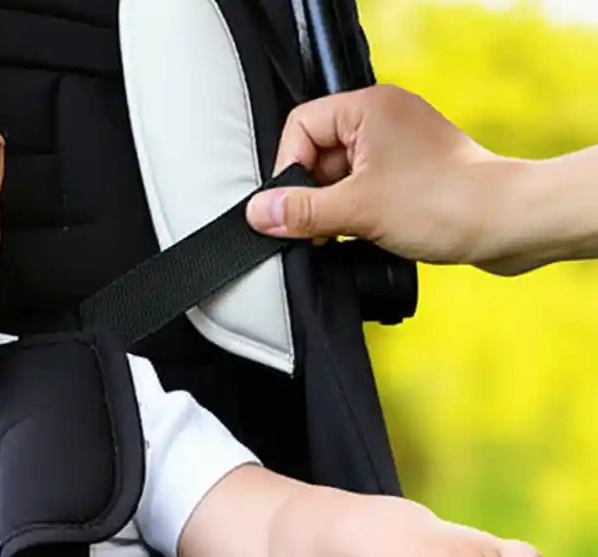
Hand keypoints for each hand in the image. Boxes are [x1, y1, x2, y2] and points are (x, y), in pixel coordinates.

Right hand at [245, 85, 528, 271]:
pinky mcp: (412, 173)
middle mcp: (384, 119)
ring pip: (340, 174)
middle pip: (317, 152)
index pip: (300, 126)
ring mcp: (399, 145)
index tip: (290, 206)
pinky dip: (356, 213)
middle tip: (316, 227)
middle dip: (312, 193)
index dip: (288, 168)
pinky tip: (363, 235)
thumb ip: (301, 212)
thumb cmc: (446, 203)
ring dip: (334, 208)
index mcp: (368, 108)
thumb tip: (257, 214)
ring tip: (346, 233)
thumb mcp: (358, 210)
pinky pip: (364, 187)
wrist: (511, 223)